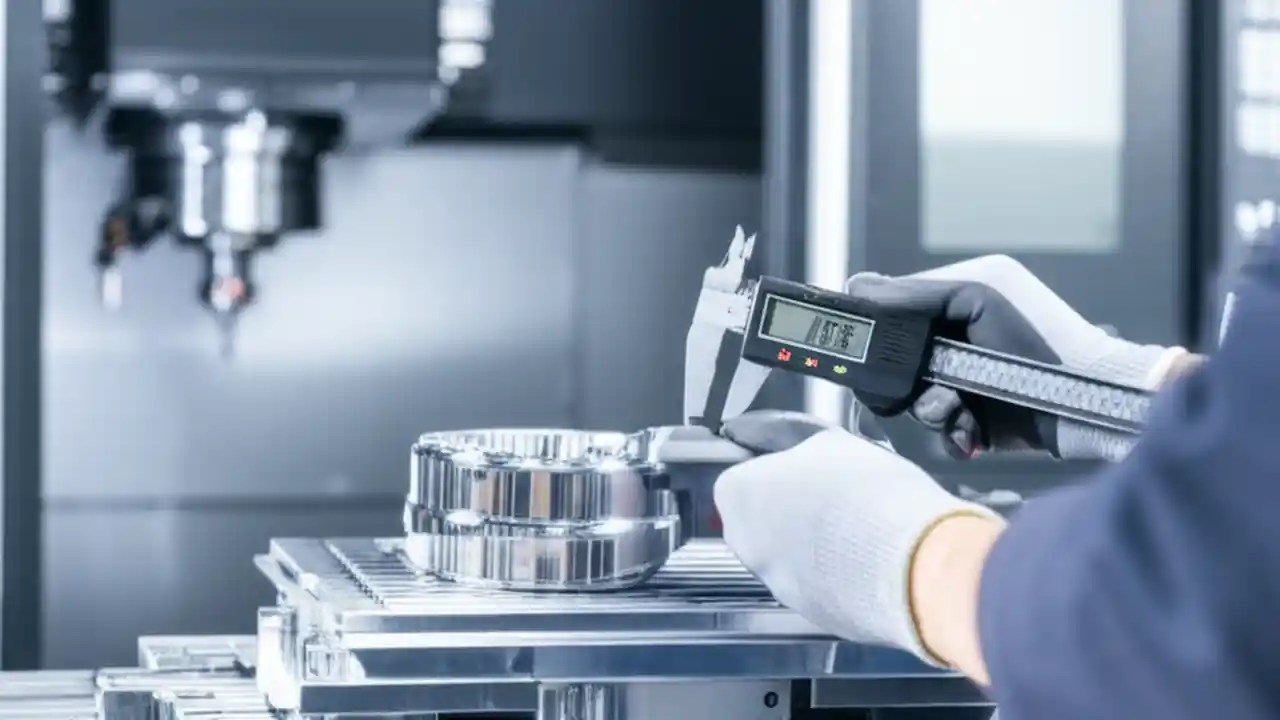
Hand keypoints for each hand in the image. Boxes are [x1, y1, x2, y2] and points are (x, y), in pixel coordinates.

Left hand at [715, 411, 1001, 662]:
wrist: (908, 565)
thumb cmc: (865, 491)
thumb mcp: (833, 442)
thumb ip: (803, 448)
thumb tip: (799, 454)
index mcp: (737, 495)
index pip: (742, 480)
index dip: (777, 473)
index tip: (807, 471)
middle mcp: (746, 545)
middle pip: (762, 523)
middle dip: (791, 513)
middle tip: (834, 499)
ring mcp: (776, 586)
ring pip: (790, 559)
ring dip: (815, 547)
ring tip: (861, 531)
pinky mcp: (813, 616)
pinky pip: (819, 589)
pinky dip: (837, 577)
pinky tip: (871, 563)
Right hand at [845, 256, 1184, 460]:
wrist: (1090, 404)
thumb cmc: (1043, 341)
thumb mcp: (975, 302)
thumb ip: (914, 295)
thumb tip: (855, 287)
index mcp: (955, 304)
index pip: (892, 313)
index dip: (878, 334)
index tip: (867, 350)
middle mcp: (954, 343)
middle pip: (894, 363)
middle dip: (902, 381)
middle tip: (915, 388)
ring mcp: (963, 384)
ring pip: (912, 402)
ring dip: (931, 410)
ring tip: (957, 412)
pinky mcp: (974, 423)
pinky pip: (940, 433)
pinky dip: (952, 435)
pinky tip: (972, 434)